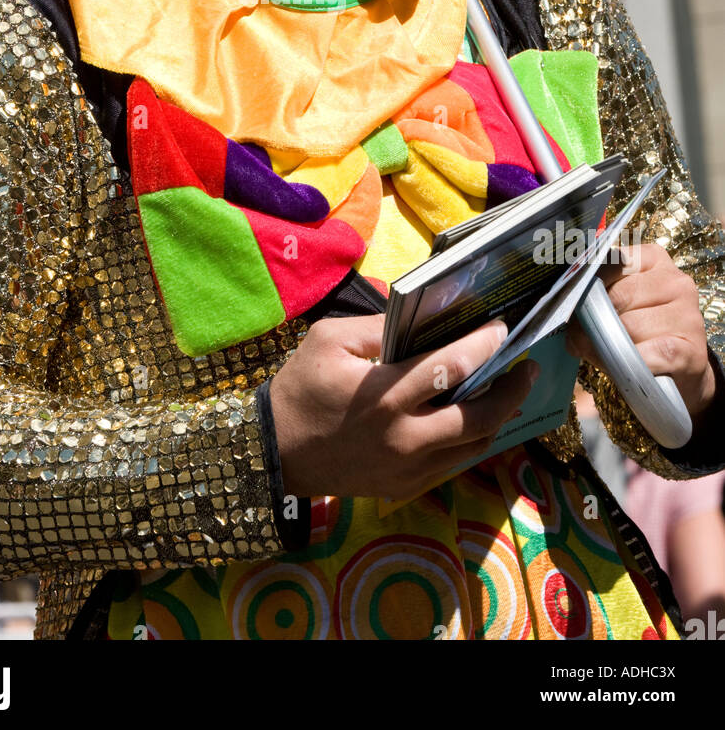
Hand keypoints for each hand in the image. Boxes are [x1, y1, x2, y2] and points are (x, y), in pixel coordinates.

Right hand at [269, 315, 537, 501]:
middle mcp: (404, 438)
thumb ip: (376, 326)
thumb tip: (419, 315)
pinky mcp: (405, 487)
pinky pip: (454, 465)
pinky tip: (476, 420)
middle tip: (527, 368)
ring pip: (473, 447)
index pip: (449, 367)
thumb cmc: (302, 389)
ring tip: (509, 392)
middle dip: (511, 390)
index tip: (503, 328)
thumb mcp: (329, 340)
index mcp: (384, 396)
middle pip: (478, 417)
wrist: (276, 453)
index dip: (483, 345)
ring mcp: (408, 469)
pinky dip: (471, 441)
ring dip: (497, 418)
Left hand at [566, 243, 716, 424]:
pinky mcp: (692, 350)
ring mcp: (687, 315)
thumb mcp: (618, 302)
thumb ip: (594, 293)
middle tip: (579, 336)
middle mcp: (676, 281)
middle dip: (592, 319)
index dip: (587, 285)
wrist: (679, 370)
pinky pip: (644, 355)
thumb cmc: (640, 330)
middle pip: (617, 296)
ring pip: (628, 327)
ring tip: (604, 352)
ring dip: (607, 345)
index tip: (572, 302)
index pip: (610, 261)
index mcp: (653, 259)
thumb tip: (563, 307)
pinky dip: (626, 364)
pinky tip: (623, 367)